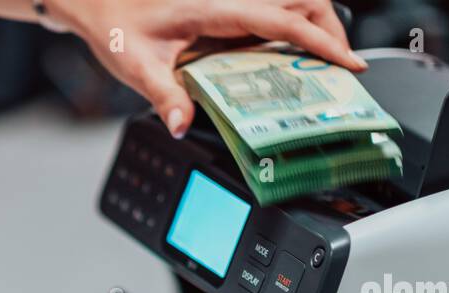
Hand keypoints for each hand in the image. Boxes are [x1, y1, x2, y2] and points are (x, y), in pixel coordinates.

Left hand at [47, 0, 364, 136]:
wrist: (100, 5)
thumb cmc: (117, 28)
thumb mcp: (136, 67)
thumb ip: (163, 97)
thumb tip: (182, 124)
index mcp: (215, 8)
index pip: (283, 19)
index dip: (321, 40)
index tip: (348, 62)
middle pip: (303, 0)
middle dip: (330, 30)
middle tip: (341, 67)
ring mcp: (230, 3)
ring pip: (293, 1)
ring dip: (315, 25)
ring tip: (325, 61)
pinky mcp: (226, 11)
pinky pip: (272, 13)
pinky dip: (293, 28)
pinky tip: (290, 57)